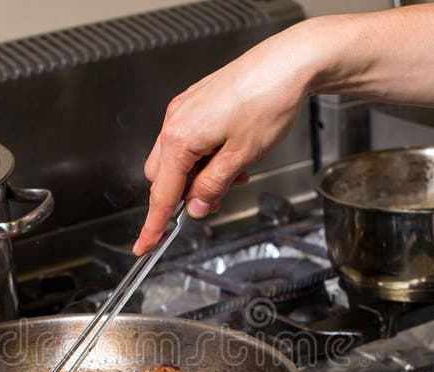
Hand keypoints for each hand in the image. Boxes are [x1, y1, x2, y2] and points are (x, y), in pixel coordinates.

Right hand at [133, 23, 318, 254]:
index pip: (161, 195)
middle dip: (185, 193)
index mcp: (180, 138)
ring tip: (235, 169)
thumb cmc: (268, 101)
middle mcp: (175, 121)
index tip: (145, 246)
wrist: (288, 63)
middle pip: (164, 176)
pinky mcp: (197, 101)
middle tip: (217, 196)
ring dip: (197, 174)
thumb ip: (213, 187)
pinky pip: (189, 138)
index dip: (153, 225)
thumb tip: (196, 207)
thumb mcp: (242, 157)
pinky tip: (232, 151)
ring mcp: (185, 109)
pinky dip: (204, 154)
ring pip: (177, 158)